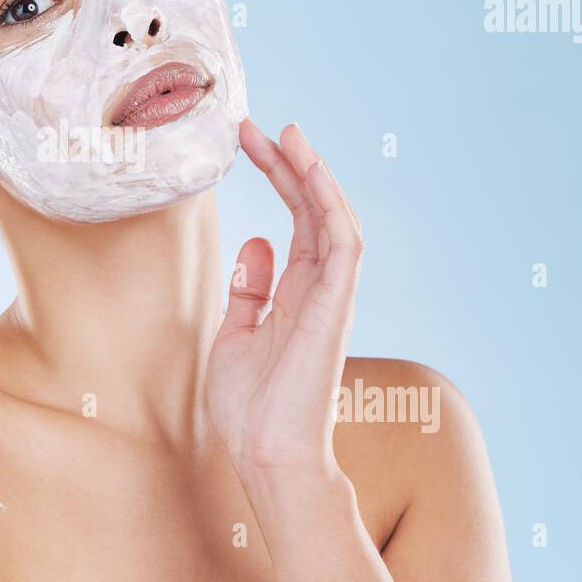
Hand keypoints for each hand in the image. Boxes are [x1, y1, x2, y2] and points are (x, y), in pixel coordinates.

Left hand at [205, 118, 364, 480]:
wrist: (266, 453)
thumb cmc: (252, 407)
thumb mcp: (236, 335)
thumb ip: (250, 290)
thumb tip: (254, 243)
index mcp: (297, 292)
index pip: (296, 219)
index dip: (277, 177)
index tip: (247, 141)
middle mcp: (319, 287)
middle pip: (313, 209)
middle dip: (287, 164)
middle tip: (257, 127)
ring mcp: (332, 295)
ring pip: (334, 218)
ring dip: (313, 173)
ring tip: (287, 133)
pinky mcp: (336, 305)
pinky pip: (344, 244)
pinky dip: (329, 204)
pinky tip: (309, 172)